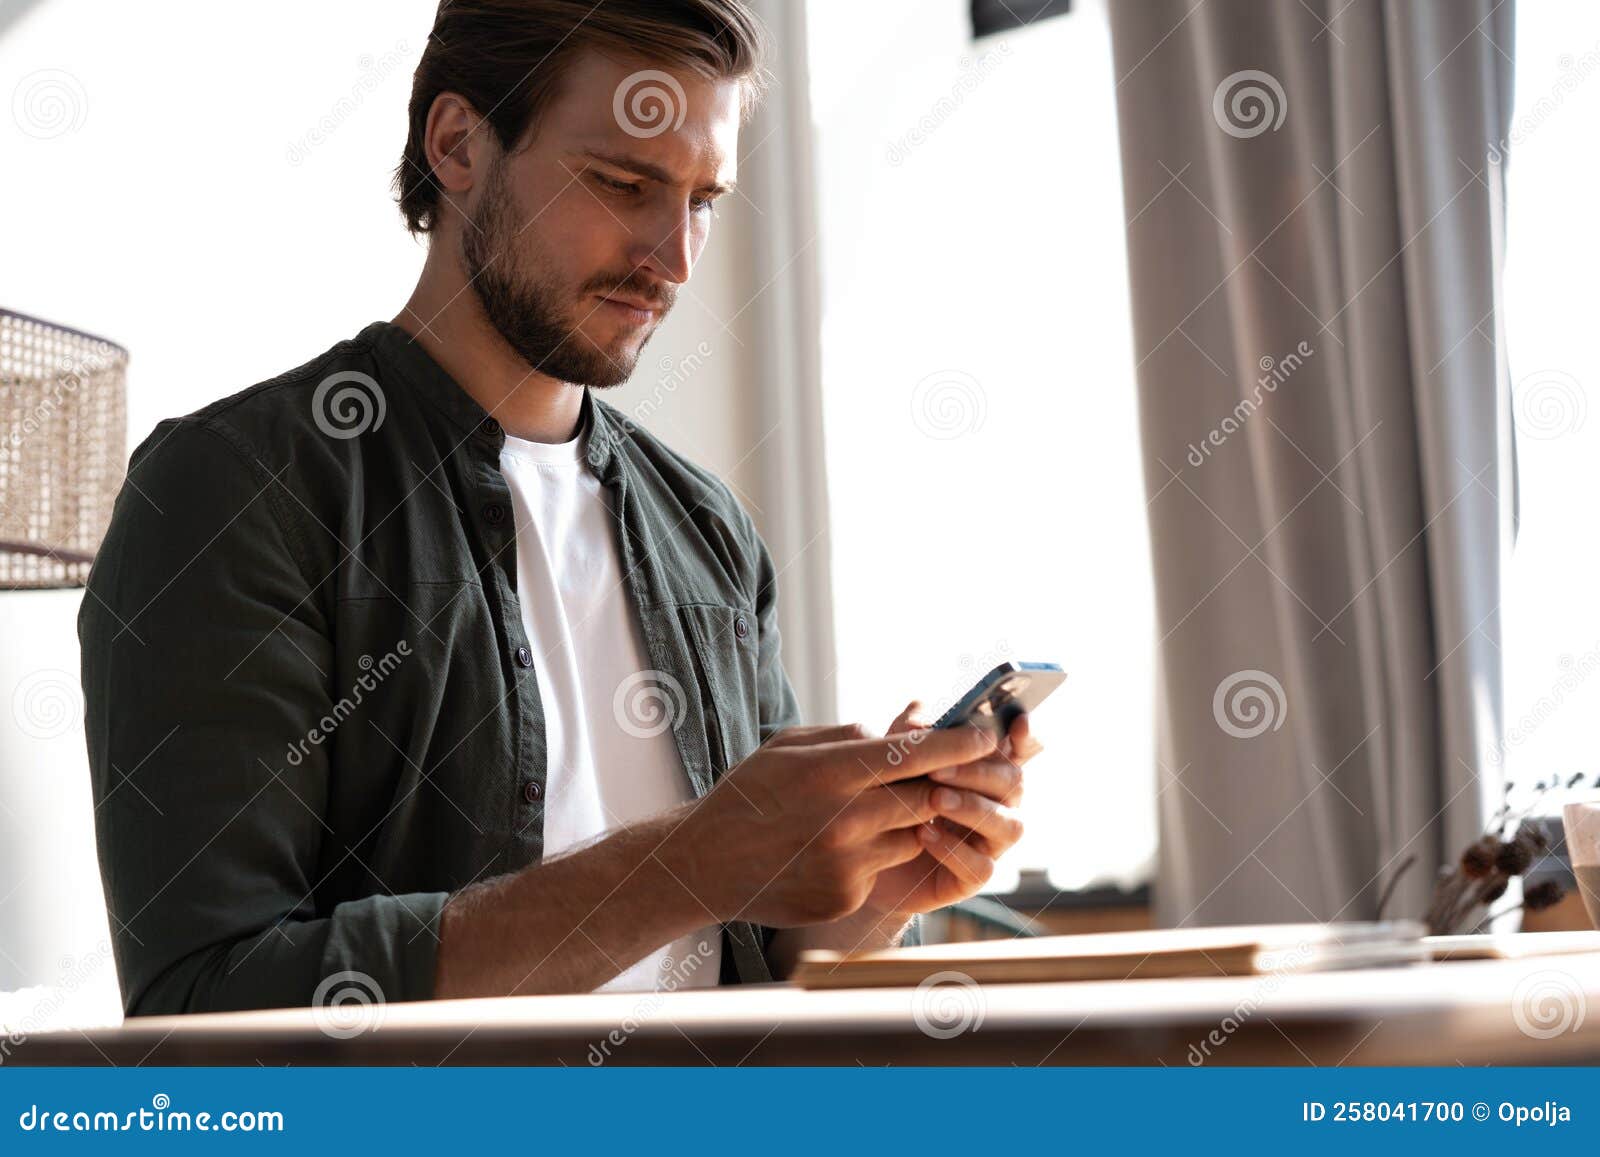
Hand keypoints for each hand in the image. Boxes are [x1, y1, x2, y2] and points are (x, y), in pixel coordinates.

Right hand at [672, 720, 999, 927]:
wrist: (705, 865)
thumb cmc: (747, 796)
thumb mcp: (788, 747)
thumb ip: (847, 737)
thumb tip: (895, 736)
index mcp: (829, 772)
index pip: (911, 753)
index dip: (956, 743)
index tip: (988, 736)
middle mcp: (844, 819)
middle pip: (923, 796)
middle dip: (935, 785)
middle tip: (937, 775)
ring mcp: (847, 864)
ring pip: (912, 835)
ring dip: (904, 823)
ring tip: (861, 816)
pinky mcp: (846, 896)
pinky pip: (883, 869)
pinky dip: (872, 857)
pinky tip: (829, 852)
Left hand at [856, 700, 1041, 920]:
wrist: (865, 855)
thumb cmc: (890, 798)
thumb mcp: (895, 760)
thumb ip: (909, 734)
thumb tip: (919, 715)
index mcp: (986, 770)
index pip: (1018, 749)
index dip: (1024, 736)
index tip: (1018, 722)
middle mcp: (998, 805)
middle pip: (1013, 783)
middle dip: (977, 772)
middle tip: (936, 768)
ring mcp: (990, 843)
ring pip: (1008, 825)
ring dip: (973, 808)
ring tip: (934, 799)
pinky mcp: (972, 877)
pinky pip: (980, 867)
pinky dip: (954, 850)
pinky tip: (924, 834)